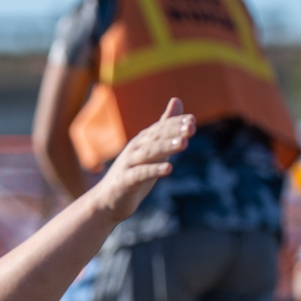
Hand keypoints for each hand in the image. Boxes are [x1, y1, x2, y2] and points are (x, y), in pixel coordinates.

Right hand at [89, 97, 190, 220]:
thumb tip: (176, 100)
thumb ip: (164, 127)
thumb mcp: (152, 148)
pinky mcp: (126, 181)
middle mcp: (134, 149)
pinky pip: (140, 174)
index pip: (160, 128)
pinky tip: (168, 169)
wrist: (108, 200)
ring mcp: (129, 164)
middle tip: (191, 127)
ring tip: (184, 144)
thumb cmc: (133, 172)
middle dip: (173, 131)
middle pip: (155, 137)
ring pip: (149, 153)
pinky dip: (153, 170)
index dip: (175, 123)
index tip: (192, 120)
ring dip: (166, 147)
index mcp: (142, 141)